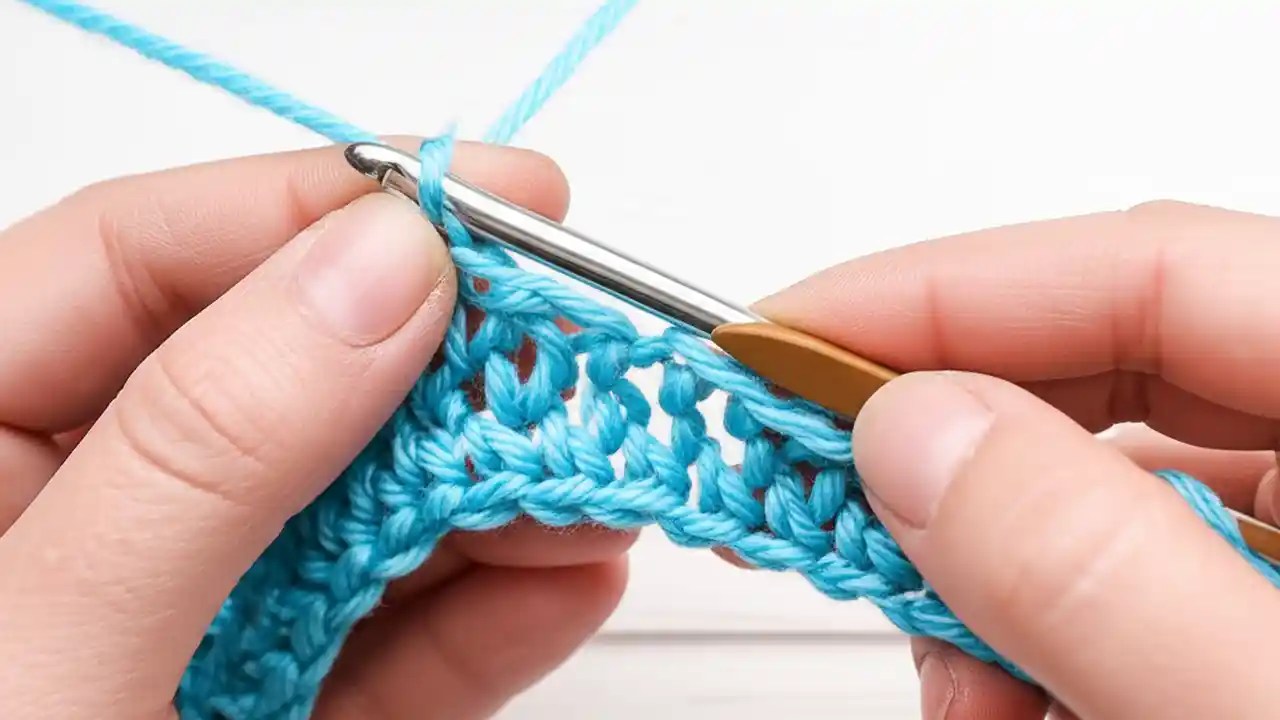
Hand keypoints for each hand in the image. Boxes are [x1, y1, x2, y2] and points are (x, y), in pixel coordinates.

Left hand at [0, 139, 633, 718]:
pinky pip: (384, 644)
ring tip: (596, 480)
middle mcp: (80, 519)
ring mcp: (180, 621)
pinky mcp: (266, 713)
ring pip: (355, 511)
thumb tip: (384, 270)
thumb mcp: (54, 654)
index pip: (137, 261)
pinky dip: (484, 617)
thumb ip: (210, 452)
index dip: (316, 209)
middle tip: (572, 349)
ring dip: (492, 494)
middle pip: (284, 378)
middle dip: (443, 366)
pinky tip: (568, 581)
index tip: (484, 203)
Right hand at [756, 201, 1279, 718]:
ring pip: (1094, 492)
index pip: (1152, 270)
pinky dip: (1033, 632)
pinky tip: (1008, 698)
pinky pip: (1122, 579)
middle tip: (819, 499)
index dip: (942, 290)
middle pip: (1107, 374)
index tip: (780, 344)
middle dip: (943, 452)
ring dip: (981, 576)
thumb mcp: (1259, 710)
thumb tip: (916, 439)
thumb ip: (1101, 570)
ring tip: (958, 685)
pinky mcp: (1262, 609)